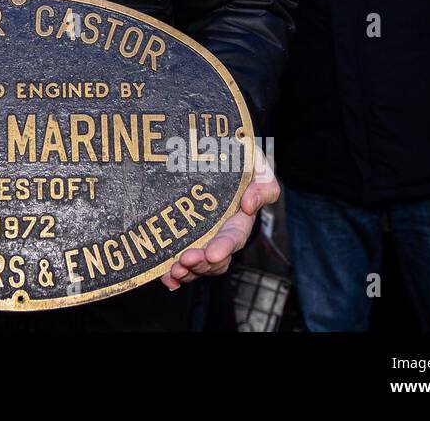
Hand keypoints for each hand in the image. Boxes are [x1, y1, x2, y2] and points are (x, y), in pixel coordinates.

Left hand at [162, 141, 279, 289]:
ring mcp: (200, 237)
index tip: (211, 254)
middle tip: (186, 262)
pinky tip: (166, 278)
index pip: (233, 237)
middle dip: (201, 264)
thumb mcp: (257, 166)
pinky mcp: (182, 236)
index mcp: (238, 219)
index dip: (223, 247)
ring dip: (187, 271)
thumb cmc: (237, 159)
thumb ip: (263, 184)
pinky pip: (179, 258)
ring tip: (174, 271)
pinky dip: (173, 273)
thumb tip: (248, 205)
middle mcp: (220, 233)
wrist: (210, 151)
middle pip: (214, 257)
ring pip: (198, 263)